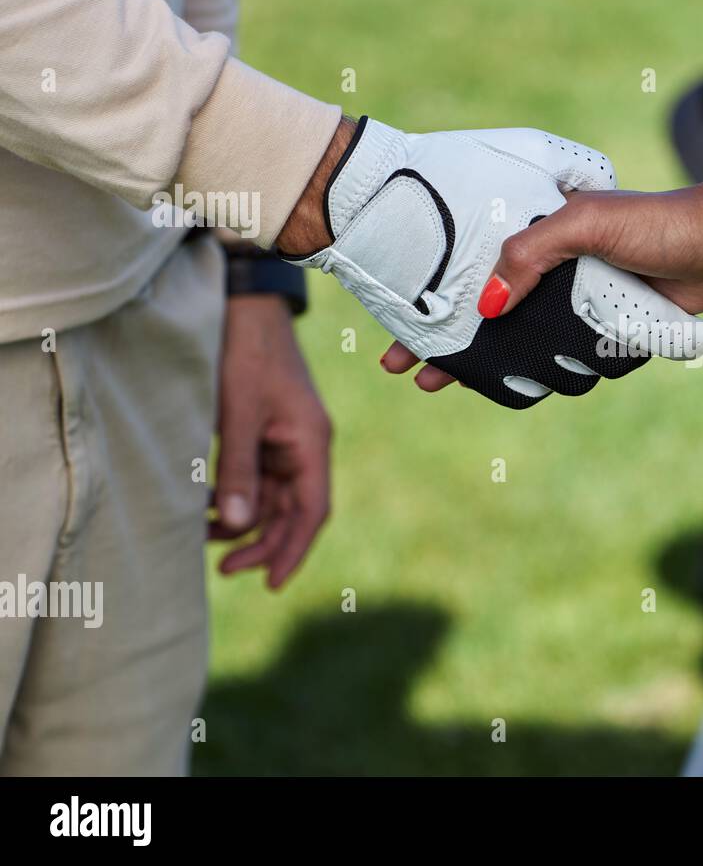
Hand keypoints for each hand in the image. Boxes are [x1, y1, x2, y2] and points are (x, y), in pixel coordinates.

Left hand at [210, 294, 331, 588]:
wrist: (244, 303)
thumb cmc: (246, 352)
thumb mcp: (238, 413)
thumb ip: (239, 470)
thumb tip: (238, 525)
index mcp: (312, 441)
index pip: (313, 510)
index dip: (294, 550)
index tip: (269, 582)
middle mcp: (305, 445)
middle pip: (293, 511)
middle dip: (263, 543)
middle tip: (225, 569)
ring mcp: (286, 439)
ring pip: (273, 497)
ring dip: (245, 522)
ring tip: (206, 538)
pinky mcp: (266, 431)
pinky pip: (257, 477)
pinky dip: (236, 496)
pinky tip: (208, 507)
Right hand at [280, 117, 702, 408]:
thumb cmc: (661, 222)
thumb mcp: (585, 223)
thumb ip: (531, 255)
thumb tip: (488, 304)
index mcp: (540, 232)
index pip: (472, 267)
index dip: (431, 298)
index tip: (398, 333)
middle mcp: (554, 265)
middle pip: (486, 308)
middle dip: (446, 340)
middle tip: (410, 373)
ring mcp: (578, 298)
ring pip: (520, 337)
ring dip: (487, 361)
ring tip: (447, 382)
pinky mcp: (607, 325)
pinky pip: (564, 354)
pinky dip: (540, 370)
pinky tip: (516, 384)